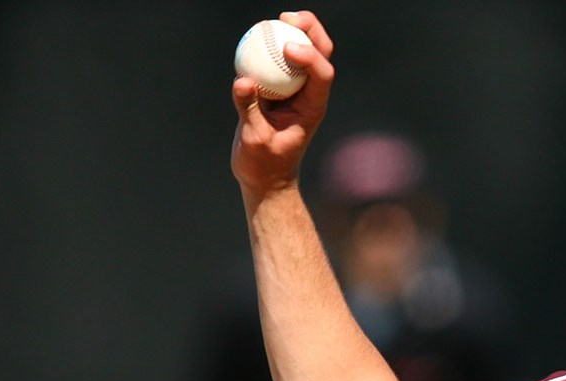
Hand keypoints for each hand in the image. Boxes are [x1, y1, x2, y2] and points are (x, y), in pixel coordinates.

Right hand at [230, 12, 335, 198]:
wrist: (265, 178)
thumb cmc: (263, 164)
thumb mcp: (254, 140)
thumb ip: (249, 109)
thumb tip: (243, 81)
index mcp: (313, 107)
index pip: (322, 73)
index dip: (310, 55)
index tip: (287, 47)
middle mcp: (309, 94)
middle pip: (320, 53)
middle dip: (309, 30)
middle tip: (287, 16)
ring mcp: (296, 90)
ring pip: (303, 53)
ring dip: (293, 31)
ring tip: (274, 18)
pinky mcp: (280, 89)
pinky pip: (279, 61)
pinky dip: (271, 46)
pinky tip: (256, 35)